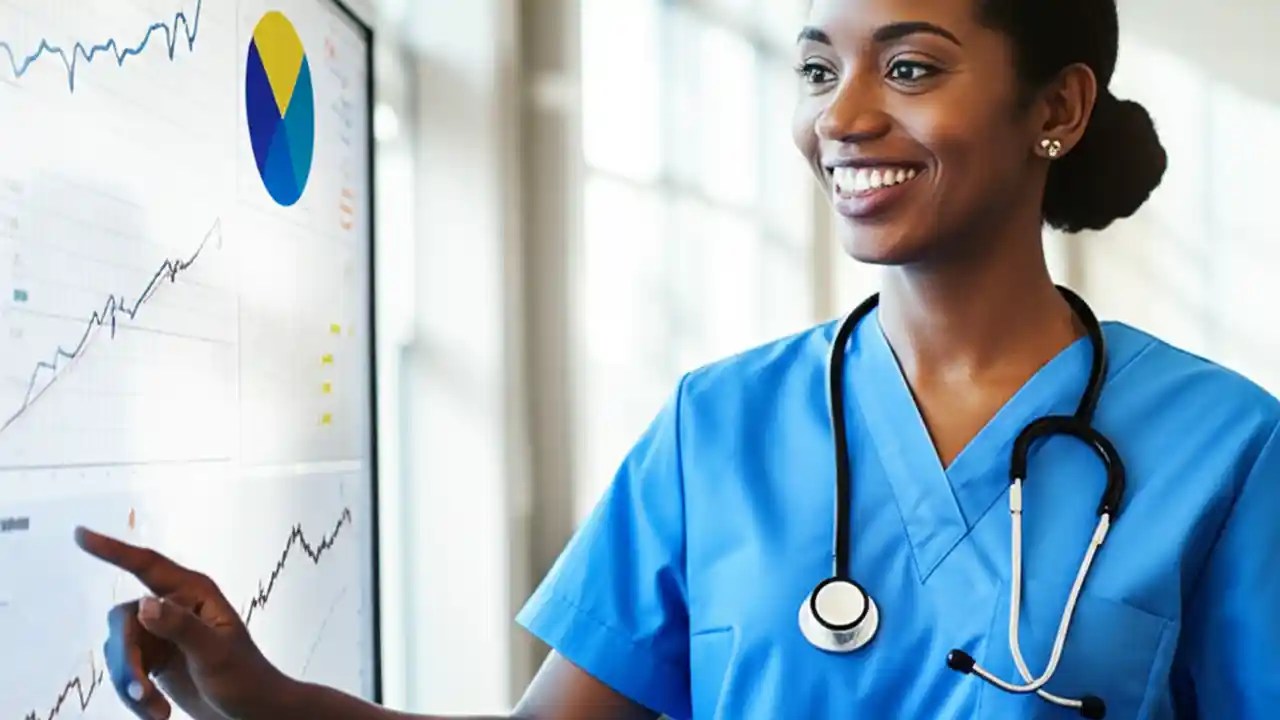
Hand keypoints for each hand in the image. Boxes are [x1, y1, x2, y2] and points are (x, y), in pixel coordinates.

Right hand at [75, 526, 294, 719]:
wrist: (251, 712)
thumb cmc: (245, 677)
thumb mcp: (216, 653)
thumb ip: (181, 627)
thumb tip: (144, 604)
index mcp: (193, 592)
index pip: (147, 565)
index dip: (112, 549)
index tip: (80, 534)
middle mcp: (174, 606)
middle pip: (125, 620)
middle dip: (127, 659)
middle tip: (141, 692)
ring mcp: (161, 632)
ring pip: (120, 649)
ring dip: (131, 682)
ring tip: (154, 708)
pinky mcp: (154, 657)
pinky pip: (126, 669)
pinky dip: (134, 693)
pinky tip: (155, 710)